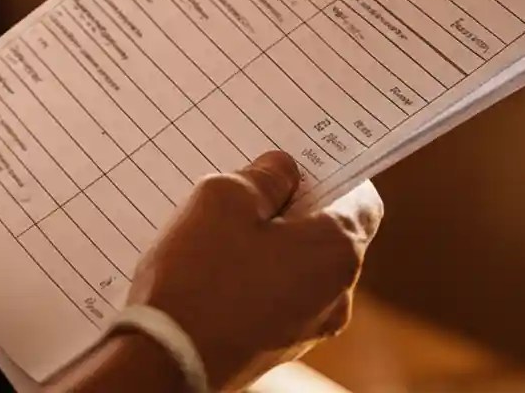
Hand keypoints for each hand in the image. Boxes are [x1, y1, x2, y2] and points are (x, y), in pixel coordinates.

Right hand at [124, 151, 382, 390]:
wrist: (164, 361)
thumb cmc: (199, 278)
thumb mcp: (225, 198)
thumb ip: (265, 176)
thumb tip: (284, 172)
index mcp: (338, 251)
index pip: (360, 199)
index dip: (328, 174)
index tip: (294, 162)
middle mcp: (337, 295)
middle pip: (327, 233)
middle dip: (291, 209)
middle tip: (246, 192)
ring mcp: (308, 328)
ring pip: (298, 267)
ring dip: (270, 246)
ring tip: (220, 233)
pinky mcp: (276, 349)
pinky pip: (277, 299)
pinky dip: (256, 280)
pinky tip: (214, 271)